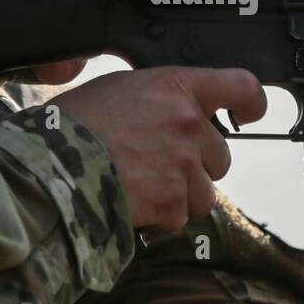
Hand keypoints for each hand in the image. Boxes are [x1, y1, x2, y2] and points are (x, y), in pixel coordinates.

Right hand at [52, 67, 266, 229]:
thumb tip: (171, 111)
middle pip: (220, 154)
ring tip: (141, 186)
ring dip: (180, 195)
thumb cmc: (73, 124)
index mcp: (175, 87)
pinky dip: (161, 217)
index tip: (251, 112)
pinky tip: (132, 201)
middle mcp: (188, 124)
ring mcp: (183, 164)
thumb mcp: (118, 88)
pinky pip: (181, 217)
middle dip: (196, 165)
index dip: (252, 101)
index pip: (239, 86)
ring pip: (204, 192)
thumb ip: (157, 97)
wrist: (51, 165)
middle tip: (158, 165)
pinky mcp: (173, 201)